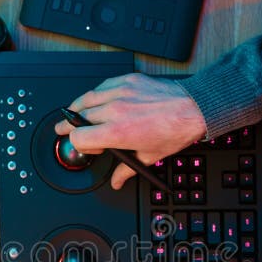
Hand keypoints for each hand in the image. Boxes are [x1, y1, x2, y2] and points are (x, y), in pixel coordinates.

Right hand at [54, 73, 206, 189]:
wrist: (193, 107)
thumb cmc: (175, 131)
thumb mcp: (149, 156)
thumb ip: (126, 170)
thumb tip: (117, 181)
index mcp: (118, 132)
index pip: (78, 137)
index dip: (79, 144)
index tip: (88, 147)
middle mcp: (115, 110)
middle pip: (78, 118)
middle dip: (72, 127)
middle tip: (68, 130)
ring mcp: (120, 92)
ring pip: (85, 98)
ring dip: (77, 108)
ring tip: (74, 113)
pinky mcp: (127, 80)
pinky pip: (101, 86)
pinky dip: (95, 94)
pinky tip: (96, 100)